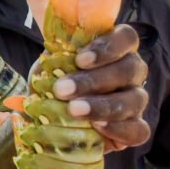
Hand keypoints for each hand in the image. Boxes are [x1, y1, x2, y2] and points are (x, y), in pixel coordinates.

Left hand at [49, 24, 149, 151]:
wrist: (62, 111)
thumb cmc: (60, 80)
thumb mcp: (51, 68)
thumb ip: (49, 66)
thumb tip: (30, 85)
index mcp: (118, 48)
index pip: (127, 38)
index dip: (108, 47)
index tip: (79, 59)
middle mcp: (133, 71)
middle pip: (129, 69)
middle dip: (94, 80)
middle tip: (63, 90)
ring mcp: (137, 99)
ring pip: (135, 99)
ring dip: (102, 105)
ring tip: (74, 110)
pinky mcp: (135, 127)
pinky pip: (140, 130)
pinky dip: (120, 129)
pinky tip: (97, 127)